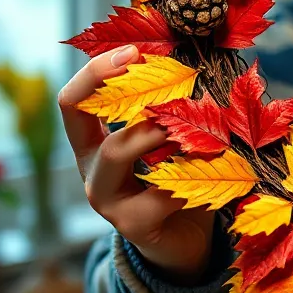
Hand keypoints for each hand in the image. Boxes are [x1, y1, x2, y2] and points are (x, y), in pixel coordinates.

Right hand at [58, 45, 215, 284]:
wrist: (186, 240)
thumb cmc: (179, 179)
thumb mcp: (171, 140)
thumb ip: (172, 109)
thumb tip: (197, 59)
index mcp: (95, 144)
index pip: (72, 102)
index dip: (95, 72)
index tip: (133, 51)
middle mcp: (93, 169)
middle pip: (88, 119)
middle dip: (135, 96)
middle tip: (178, 87)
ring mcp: (107, 199)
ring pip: (118, 151)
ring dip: (162, 129)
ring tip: (199, 125)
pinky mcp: (131, 224)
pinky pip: (160, 188)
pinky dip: (193, 170)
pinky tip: (219, 167)